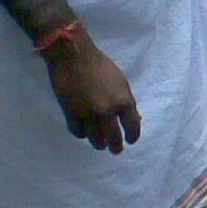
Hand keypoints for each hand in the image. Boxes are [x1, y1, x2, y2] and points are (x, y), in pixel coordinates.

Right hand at [44, 32, 141, 152]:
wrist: (73, 57)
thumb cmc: (101, 66)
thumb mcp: (122, 83)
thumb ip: (127, 103)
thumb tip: (135, 119)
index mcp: (124, 102)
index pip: (133, 127)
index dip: (133, 136)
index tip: (131, 141)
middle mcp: (107, 111)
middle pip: (114, 138)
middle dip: (116, 146)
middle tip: (115, 150)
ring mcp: (88, 114)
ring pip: (95, 139)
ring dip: (99, 143)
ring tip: (100, 144)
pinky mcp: (71, 113)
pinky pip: (78, 132)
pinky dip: (82, 134)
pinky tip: (84, 133)